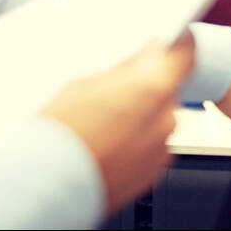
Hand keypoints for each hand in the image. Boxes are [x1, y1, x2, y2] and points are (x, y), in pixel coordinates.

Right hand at [41, 39, 194, 216]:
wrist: (45, 188)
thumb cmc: (57, 136)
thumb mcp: (82, 85)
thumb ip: (122, 71)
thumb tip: (140, 60)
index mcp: (152, 88)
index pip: (185, 55)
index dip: (178, 46)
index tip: (172, 42)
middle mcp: (165, 118)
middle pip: (168, 89)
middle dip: (148, 85)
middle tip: (116, 89)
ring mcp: (161, 147)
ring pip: (160, 118)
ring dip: (142, 115)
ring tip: (103, 122)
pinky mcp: (154, 170)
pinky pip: (153, 144)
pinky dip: (137, 140)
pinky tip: (108, 142)